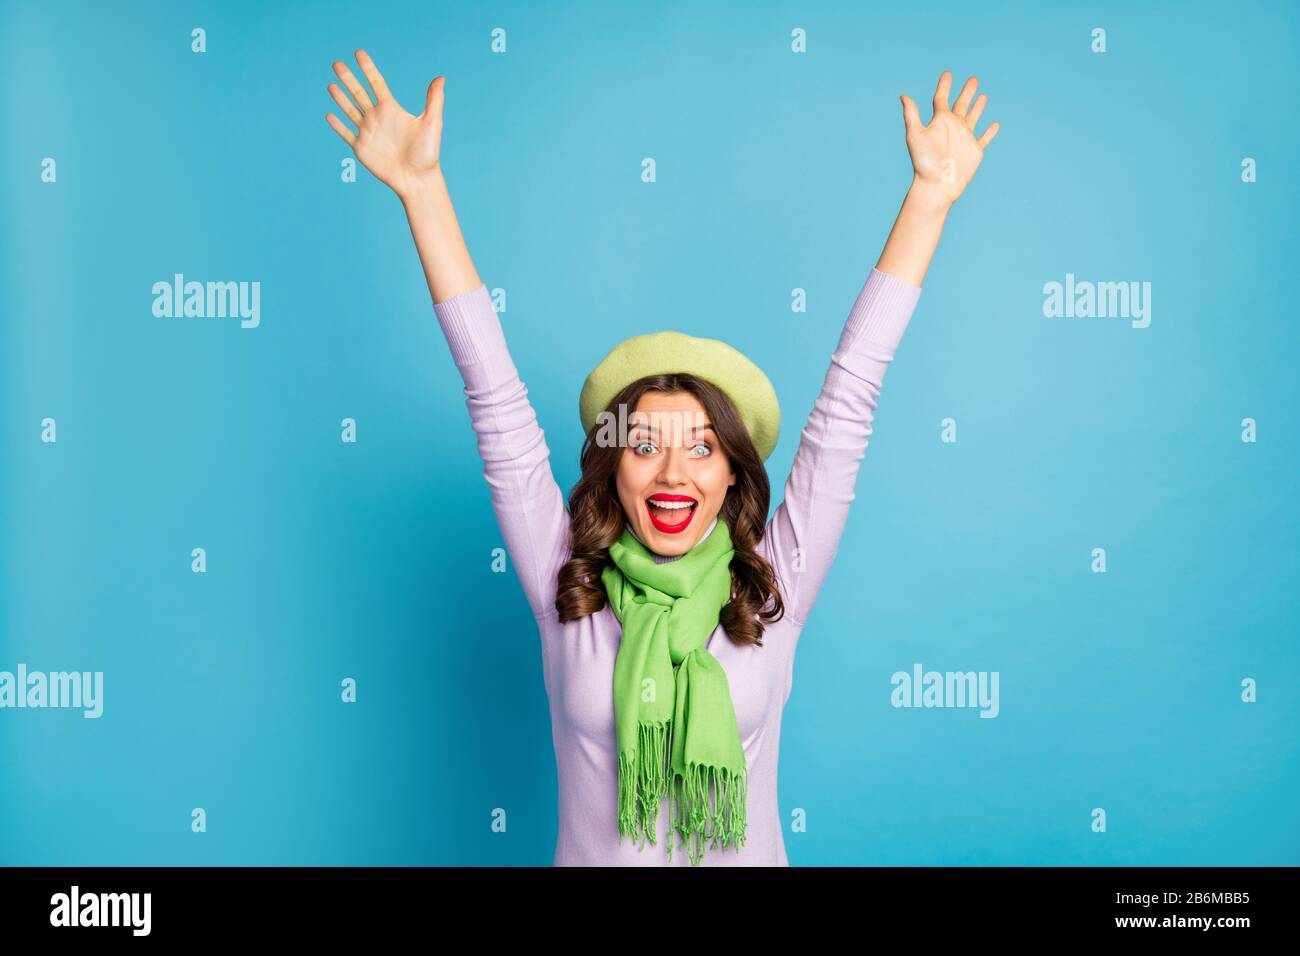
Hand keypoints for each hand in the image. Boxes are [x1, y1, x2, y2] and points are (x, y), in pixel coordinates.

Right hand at [325, 50, 444, 198]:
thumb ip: (434, 100)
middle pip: (359, 93)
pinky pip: (346, 133)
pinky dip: (337, 125)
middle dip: (348, 78)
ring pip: (350, 110)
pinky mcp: (361, 148)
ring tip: (331, 85)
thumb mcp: (432, 123)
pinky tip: (329, 115)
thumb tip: (441, 78)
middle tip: (336, 64)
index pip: (376, 83)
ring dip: (340, 98)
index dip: (368, 68)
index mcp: (392, 109)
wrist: (418, 179)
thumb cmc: (428, 153)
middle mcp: (378, 118)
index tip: (359, 53)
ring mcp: (368, 132)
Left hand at [900, 71, 999, 205]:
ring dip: (978, 107)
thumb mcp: (915, 135)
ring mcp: (965, 138)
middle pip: (961, 104)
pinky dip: (990, 132)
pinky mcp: (975, 150)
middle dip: (967, 91)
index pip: (941, 99)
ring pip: (973, 118)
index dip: (944, 86)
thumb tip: (903, 96)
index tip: (947, 73)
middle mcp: (953, 127)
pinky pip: (984, 138)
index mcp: (940, 121)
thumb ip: (911, 115)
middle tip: (974, 78)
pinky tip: (995, 124)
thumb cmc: (924, 162)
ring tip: (983, 95)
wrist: (936, 184)